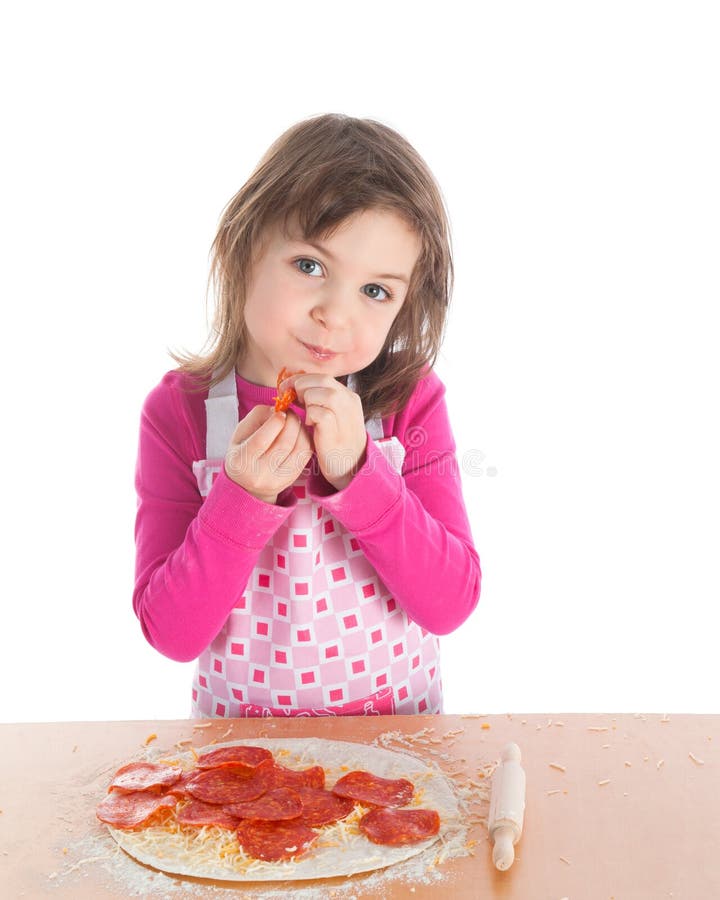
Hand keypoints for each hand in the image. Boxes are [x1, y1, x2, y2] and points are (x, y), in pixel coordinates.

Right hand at [224, 405, 312, 503]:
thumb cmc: (243, 450)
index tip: (280, 412)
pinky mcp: (290, 480)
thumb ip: (258, 416)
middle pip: (284, 443)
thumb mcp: (242, 432)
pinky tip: (299, 434)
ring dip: (301, 430)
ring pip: (299, 449)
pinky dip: (306, 440)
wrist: (247, 483)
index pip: (262, 440)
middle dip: (291, 422)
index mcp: (241, 461)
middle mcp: (259, 474)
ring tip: (295, 422)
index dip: (275, 422)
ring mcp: (277, 480)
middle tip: (290, 413)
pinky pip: (305, 455)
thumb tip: (280, 410)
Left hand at [278, 373, 367, 490]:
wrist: (352, 468)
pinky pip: (318, 412)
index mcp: (348, 396)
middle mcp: (349, 402)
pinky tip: (309, 425)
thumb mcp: (331, 415)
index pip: (322, 376)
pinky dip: (309, 416)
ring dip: (306, 401)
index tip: (287, 388)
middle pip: (322, 380)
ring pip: (320, 393)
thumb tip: (293, 385)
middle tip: (289, 398)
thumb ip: (318, 400)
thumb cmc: (335, 441)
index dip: (301, 379)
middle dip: (300, 386)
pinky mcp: (336, 431)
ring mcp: (345, 416)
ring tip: (304, 414)